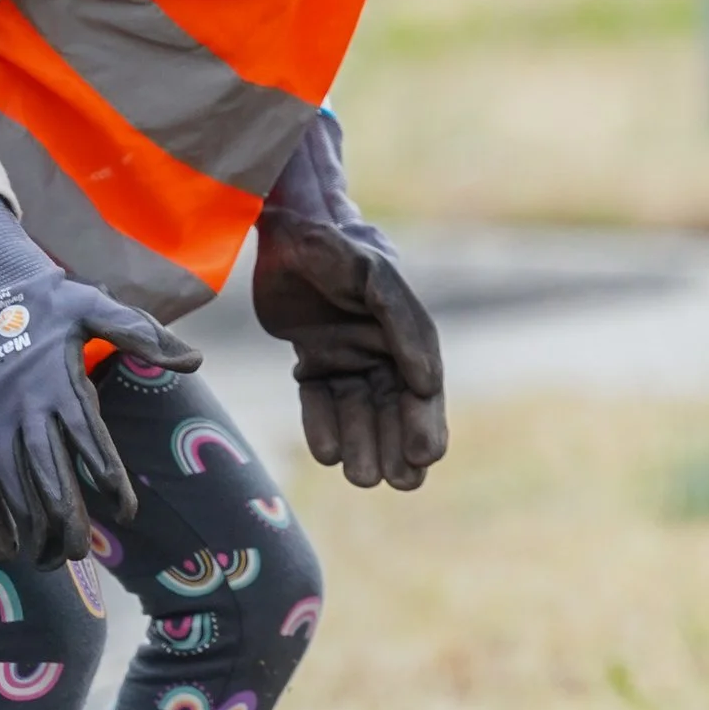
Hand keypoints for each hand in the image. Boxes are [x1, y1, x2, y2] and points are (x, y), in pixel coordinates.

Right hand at [0, 187, 199, 570]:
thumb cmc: (51, 304)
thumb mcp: (99, 307)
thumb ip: (143, 335)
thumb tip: (193, 361)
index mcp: (61, 383)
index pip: (90, 441)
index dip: (108, 480)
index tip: (125, 512)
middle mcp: (25, 408)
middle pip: (48, 475)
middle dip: (64, 519)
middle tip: (79, 553)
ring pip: (11, 485)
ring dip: (29, 526)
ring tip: (49, 559)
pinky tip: (3, 548)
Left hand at [251, 112, 443, 490]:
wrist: (281, 228)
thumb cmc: (330, 244)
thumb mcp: (367, 270)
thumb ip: (398, 318)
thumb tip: (427, 379)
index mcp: (401, 324)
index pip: (420, 381)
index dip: (425, 418)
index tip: (427, 453)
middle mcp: (379, 344)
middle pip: (394, 404)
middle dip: (400, 443)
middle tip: (405, 481)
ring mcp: (347, 354)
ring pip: (359, 409)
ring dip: (364, 443)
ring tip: (365, 478)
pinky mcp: (314, 360)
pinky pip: (321, 400)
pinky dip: (323, 426)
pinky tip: (326, 454)